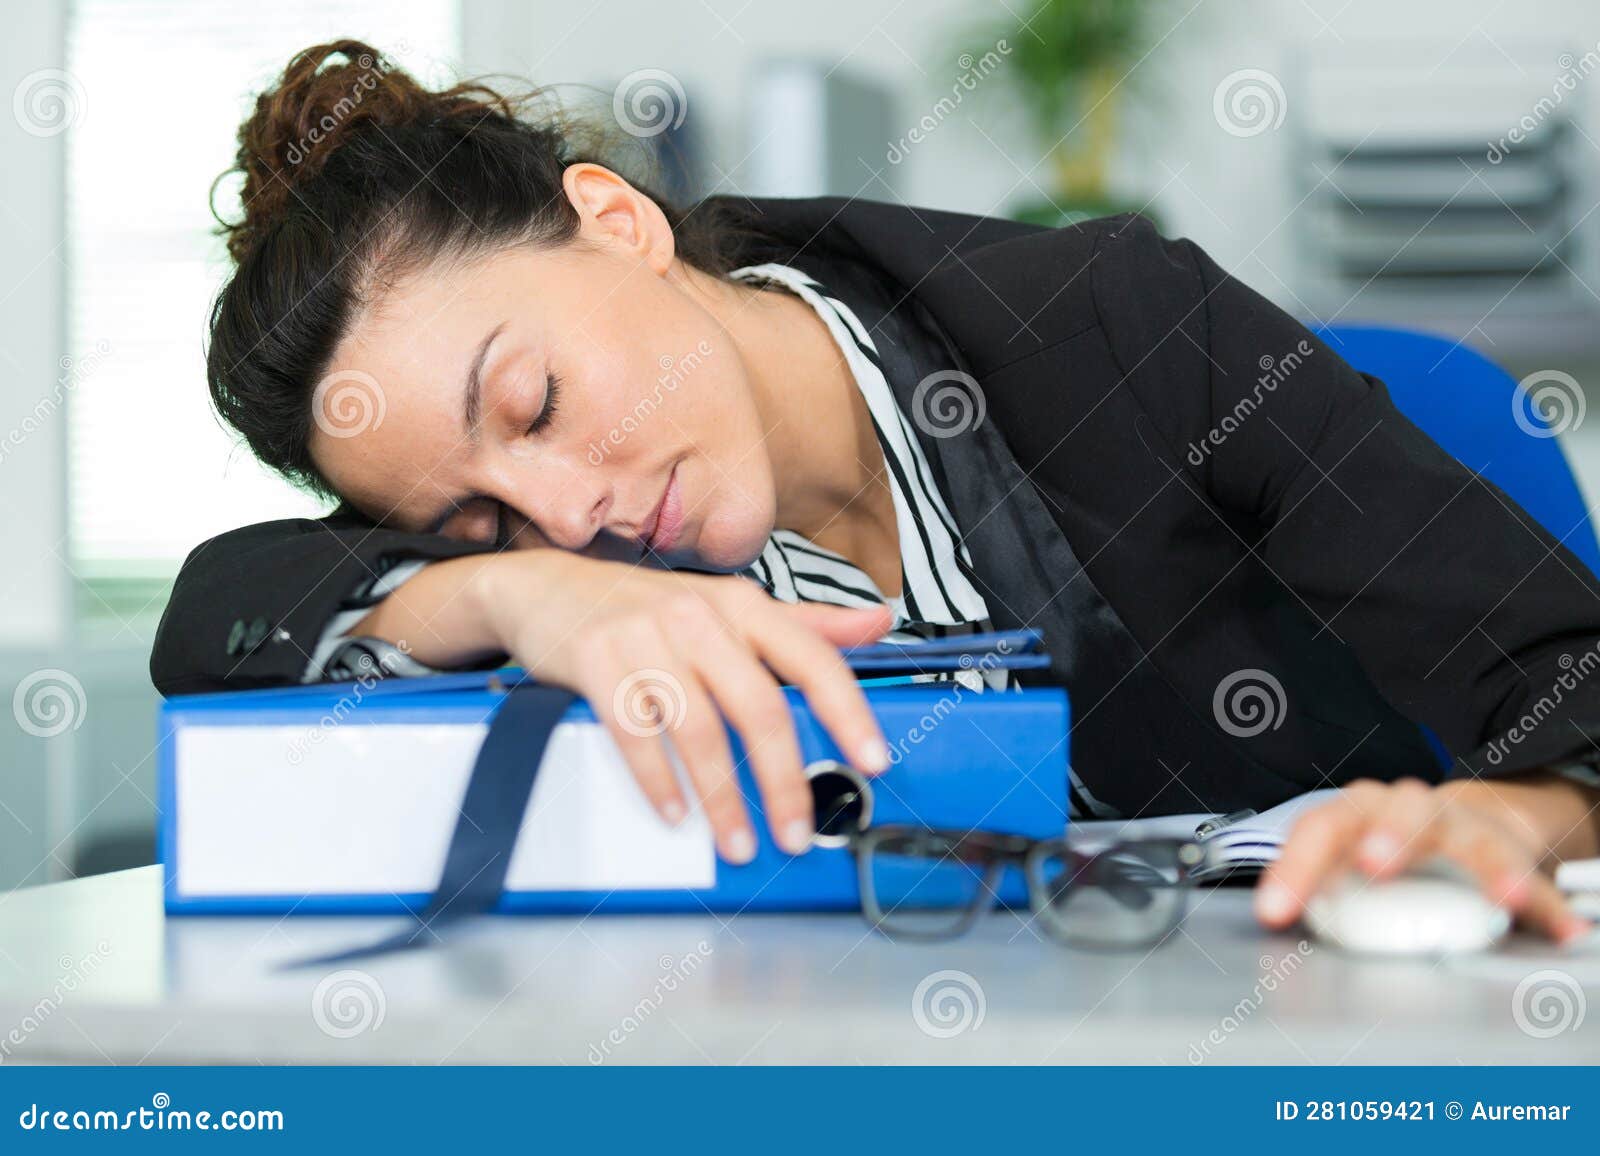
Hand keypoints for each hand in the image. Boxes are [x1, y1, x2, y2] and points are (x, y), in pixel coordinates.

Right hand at [473, 551, 892, 863]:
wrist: (548, 588)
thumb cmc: (648, 608)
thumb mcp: (729, 605)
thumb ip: (805, 623)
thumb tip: (878, 621)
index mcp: (742, 605)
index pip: (811, 658)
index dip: (848, 712)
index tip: (872, 760)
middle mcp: (699, 615)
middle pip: (758, 706)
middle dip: (783, 780)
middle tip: (798, 831)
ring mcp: (644, 636)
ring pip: (699, 729)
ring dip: (721, 798)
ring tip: (738, 842)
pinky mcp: (596, 660)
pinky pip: (634, 733)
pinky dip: (659, 782)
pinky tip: (676, 814)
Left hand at [1254, 776, 1596, 943]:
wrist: (1451, 825)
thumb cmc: (1381, 848)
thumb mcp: (1341, 864)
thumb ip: (1316, 890)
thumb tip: (1276, 924)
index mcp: (1354, 813)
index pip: (1317, 830)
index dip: (1293, 868)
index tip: (1276, 910)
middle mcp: (1404, 809)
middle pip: (1395, 813)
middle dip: (1387, 837)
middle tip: (1375, 864)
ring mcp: (1458, 825)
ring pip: (1472, 836)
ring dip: (1489, 866)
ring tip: (1503, 896)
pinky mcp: (1505, 848)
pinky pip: (1526, 874)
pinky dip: (1545, 902)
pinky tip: (1562, 928)